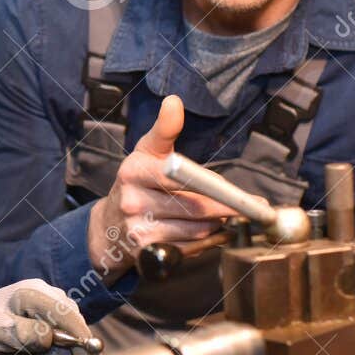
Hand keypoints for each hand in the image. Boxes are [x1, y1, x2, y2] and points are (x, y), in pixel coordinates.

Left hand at [0, 279, 87, 354]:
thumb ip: (21, 333)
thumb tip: (49, 337)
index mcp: (29, 292)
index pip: (62, 310)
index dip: (78, 331)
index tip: (89, 351)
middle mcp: (43, 293)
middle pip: (72, 316)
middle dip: (78, 338)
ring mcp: (48, 302)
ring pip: (71, 322)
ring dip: (72, 342)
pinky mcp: (50, 314)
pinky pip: (66, 328)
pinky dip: (66, 342)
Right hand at [87, 95, 236, 281]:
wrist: (109, 226)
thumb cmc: (136, 183)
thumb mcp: (146, 152)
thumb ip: (164, 129)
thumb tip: (174, 102)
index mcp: (134, 171)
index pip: (183, 178)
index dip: (217, 188)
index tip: (245, 197)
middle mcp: (133, 201)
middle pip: (195, 208)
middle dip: (224, 208)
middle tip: (242, 207)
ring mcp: (138, 230)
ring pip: (196, 230)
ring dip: (215, 225)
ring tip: (219, 217)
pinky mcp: (147, 253)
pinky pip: (190, 249)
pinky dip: (205, 242)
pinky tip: (206, 232)